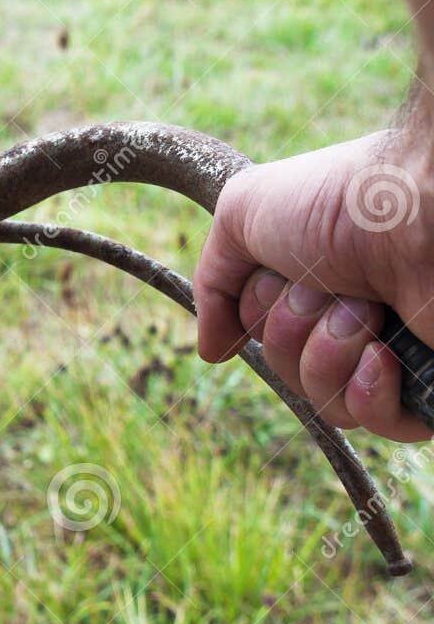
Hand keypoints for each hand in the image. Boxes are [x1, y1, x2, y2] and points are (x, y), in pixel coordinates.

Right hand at [194, 129, 433, 441]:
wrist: (420, 207)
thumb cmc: (337, 201)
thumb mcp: (241, 213)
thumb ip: (212, 282)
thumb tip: (212, 352)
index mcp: (311, 280)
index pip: (259, 333)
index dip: (259, 310)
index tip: (284, 272)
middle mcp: (349, 315)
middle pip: (286, 369)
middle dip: (295, 331)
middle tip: (329, 287)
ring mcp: (390, 349)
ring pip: (326, 400)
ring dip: (330, 355)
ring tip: (367, 311)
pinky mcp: (424, 381)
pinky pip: (378, 423)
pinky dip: (369, 394)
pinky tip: (382, 356)